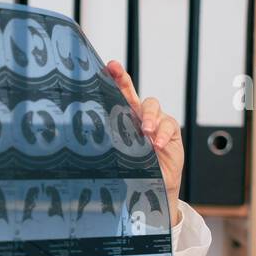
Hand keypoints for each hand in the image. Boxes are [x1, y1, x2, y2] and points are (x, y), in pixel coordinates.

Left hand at [105, 60, 182, 223]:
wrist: (154, 188)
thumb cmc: (133, 171)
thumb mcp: (118, 157)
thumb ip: (111, 145)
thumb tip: (85, 143)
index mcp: (122, 120)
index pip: (116, 97)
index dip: (113, 80)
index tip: (107, 67)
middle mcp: (138, 117)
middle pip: (132, 94)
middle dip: (124, 81)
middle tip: (118, 75)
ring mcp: (156, 122)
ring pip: (153, 106)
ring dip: (149, 116)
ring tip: (146, 131)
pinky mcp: (171, 131)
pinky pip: (168, 125)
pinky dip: (162, 134)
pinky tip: (157, 144)